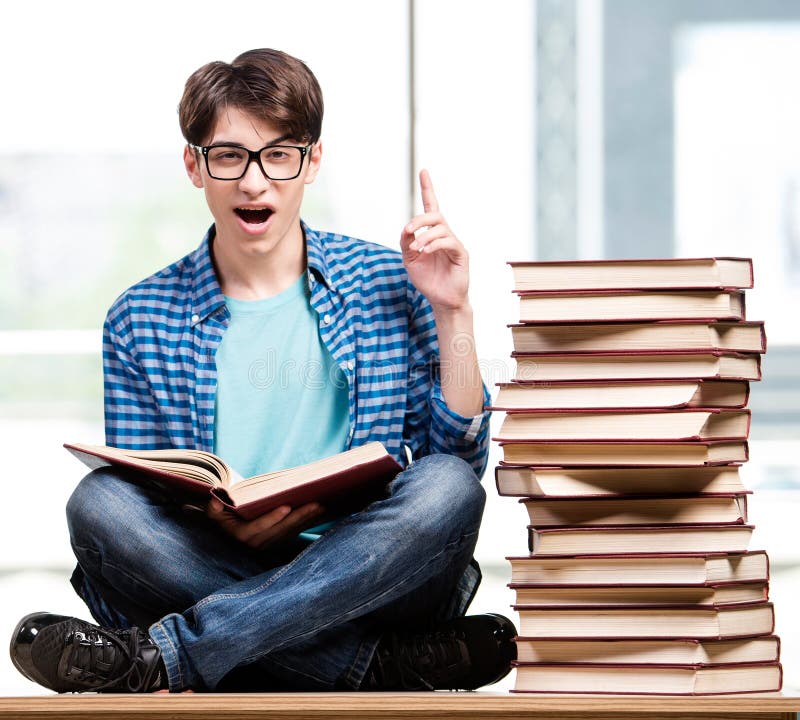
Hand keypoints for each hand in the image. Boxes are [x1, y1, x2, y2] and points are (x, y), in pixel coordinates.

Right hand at [206, 498, 324, 550]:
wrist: (232, 527)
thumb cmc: (224, 515)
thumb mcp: (215, 514)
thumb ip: (213, 509)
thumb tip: (214, 501)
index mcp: (242, 535)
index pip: (259, 528)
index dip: (273, 518)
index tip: (286, 506)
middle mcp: (258, 543)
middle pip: (282, 529)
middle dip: (299, 517)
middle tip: (316, 503)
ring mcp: (272, 543)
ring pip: (292, 531)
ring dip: (308, 519)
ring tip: (322, 505)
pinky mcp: (281, 541)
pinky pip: (297, 532)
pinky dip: (309, 522)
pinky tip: (321, 512)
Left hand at [401, 169, 469, 311]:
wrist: (441, 300)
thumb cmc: (428, 279)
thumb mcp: (410, 260)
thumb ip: (406, 244)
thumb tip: (406, 230)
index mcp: (432, 233)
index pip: (431, 206)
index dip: (428, 188)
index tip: (423, 171)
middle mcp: (445, 234)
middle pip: (435, 215)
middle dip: (419, 220)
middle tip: (408, 232)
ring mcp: (454, 243)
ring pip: (441, 228)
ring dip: (424, 236)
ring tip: (416, 249)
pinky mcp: (461, 253)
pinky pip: (448, 242)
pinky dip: (434, 245)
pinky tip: (424, 252)